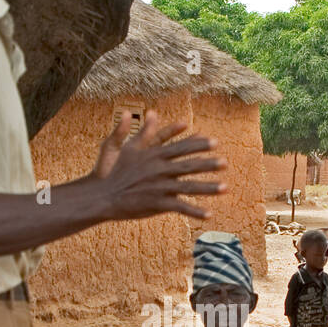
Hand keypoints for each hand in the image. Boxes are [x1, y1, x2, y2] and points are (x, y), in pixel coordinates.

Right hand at [92, 109, 226, 220]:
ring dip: (208, 188)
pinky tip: (209, 215)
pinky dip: (194, 211)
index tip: (213, 141)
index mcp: (153, 155)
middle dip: (208, 164)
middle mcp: (159, 169)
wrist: (101, 195)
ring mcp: (159, 186)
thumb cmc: (109, 170)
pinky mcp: (157, 203)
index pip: (180, 147)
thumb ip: (140, 130)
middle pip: (188, 165)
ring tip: (226, 188)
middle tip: (225, 163)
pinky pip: (179, 207)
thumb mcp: (122, 146)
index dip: (197, 144)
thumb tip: (150, 112)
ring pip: (188, 186)